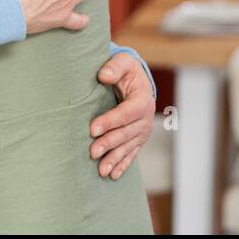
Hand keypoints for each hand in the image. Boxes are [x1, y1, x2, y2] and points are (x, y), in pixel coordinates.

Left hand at [89, 52, 154, 179]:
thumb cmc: (126, 71)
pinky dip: (123, 165)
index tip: (92, 128)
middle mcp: (145, 117)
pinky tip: (113, 176)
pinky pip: (131, 154)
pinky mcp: (138, 139)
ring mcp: (142, 130)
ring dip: (115, 159)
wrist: (137, 81)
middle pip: (127, 133)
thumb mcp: (123, 63)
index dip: (110, 121)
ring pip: (128, 147)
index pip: (127, 112)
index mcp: (142, 98)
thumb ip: (114, 67)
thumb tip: (103, 75)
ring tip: (101, 170)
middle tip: (92, 151)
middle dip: (109, 143)